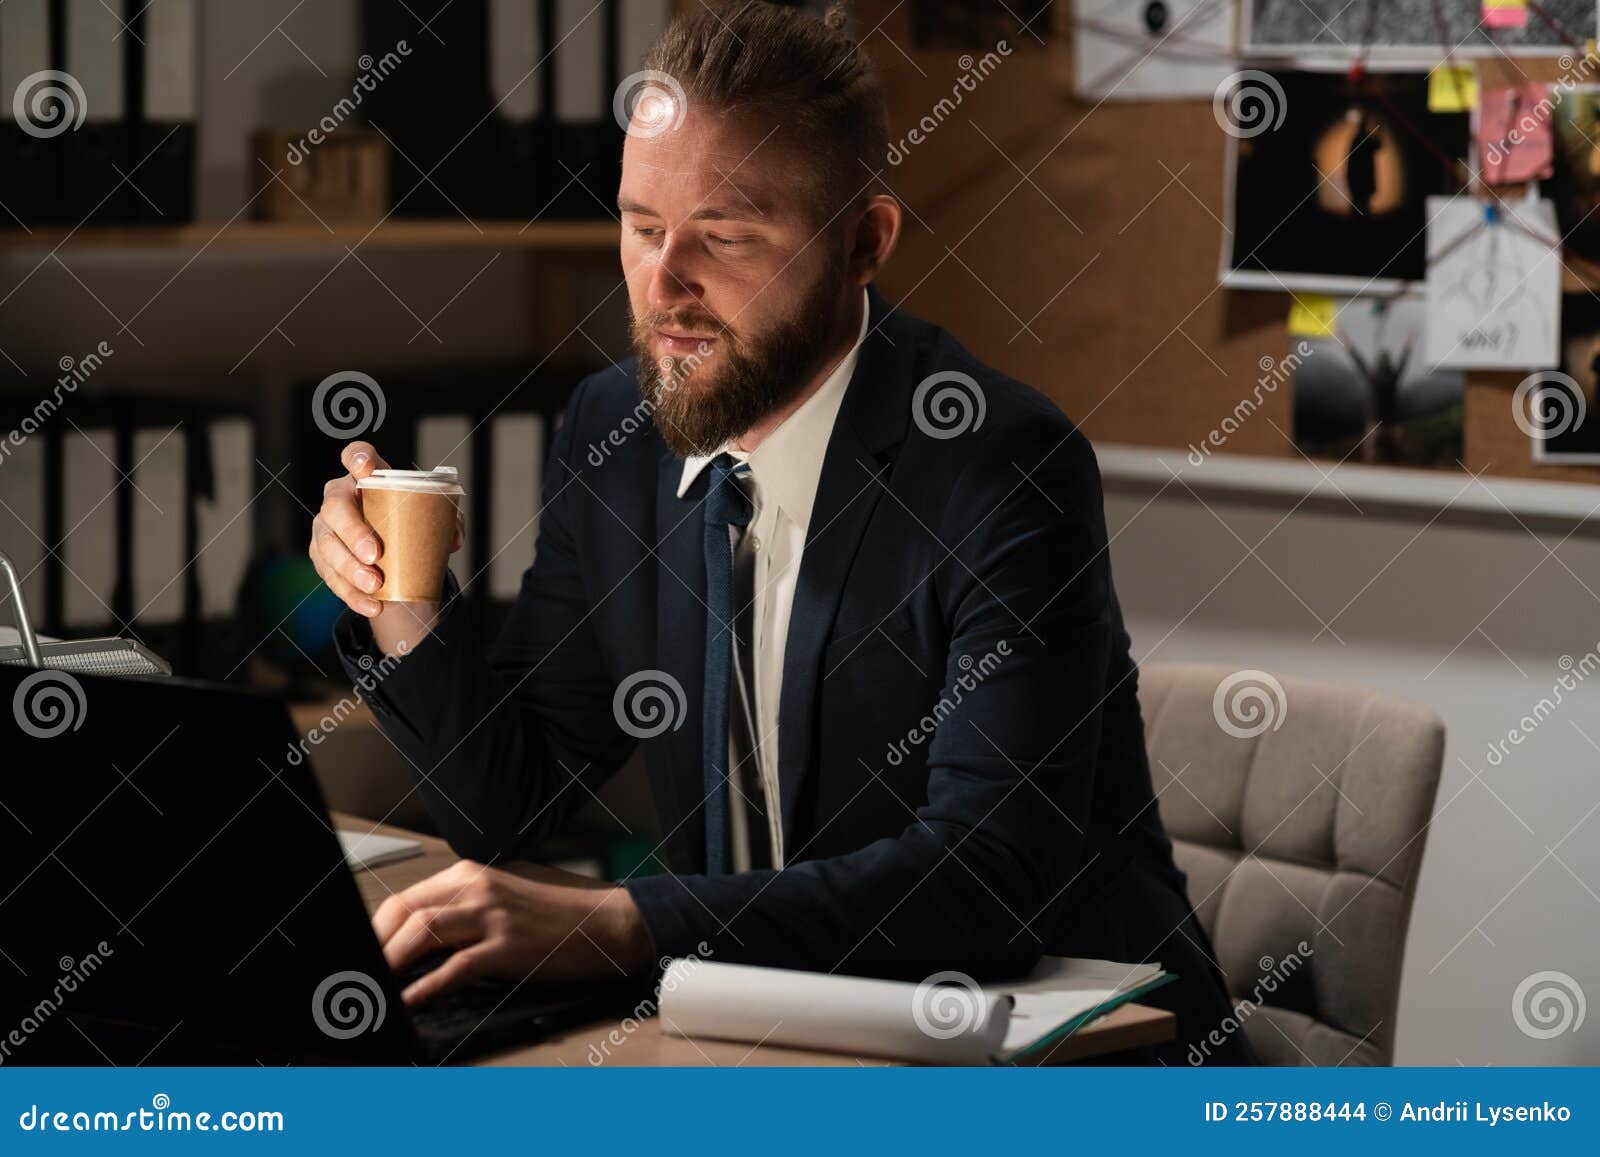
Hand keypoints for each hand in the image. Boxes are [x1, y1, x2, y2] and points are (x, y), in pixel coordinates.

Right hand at [310, 441, 464, 618]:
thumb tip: (453, 538)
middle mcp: (339, 497)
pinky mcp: (321, 555)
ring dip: (350, 568)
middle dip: (353, 532)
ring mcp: (325, 527)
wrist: (395, 551)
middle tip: (376, 555)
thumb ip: (448, 520)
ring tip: (375, 585)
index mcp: (367, 477)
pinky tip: (371, 604)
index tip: (366, 469)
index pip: (356, 455)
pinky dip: (350, 593)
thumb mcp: (434, 516)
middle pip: (336, 508)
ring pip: (327, 546)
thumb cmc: (411, 522)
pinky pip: (330, 575)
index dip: (357, 457)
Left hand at [372, 859, 655, 1004]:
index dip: (375, 931)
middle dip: (375, 948)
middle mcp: (477, 888)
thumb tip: (409, 948)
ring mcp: (493, 915)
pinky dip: (428, 985)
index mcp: (469, 876)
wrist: (602, 925)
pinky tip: (413, 1000)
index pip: (404, 899)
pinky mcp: (508, 945)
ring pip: (424, 933)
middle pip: (406, 913)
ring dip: (391, 964)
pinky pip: (456, 965)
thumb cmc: (551, 920)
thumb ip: (457, 917)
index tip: (360, 956)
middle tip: (359, 977)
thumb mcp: (497, 905)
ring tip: (375, 989)